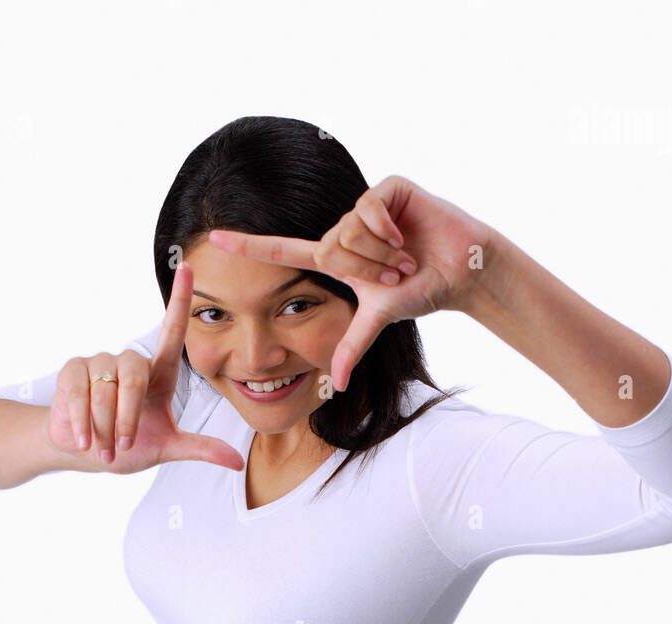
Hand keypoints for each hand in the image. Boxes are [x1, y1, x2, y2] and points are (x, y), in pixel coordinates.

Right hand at [47, 262, 244, 473]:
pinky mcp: (73, 370)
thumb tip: (238, 463)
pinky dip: (81, 420)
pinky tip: (83, 438)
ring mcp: (101, 362)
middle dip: (126, 419)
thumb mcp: (167, 448)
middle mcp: (131, 361)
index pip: (173, 330)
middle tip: (123, 446)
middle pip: (132, 379)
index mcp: (159, 373)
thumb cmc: (129, 445)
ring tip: (104, 445)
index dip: (180, 299)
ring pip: (103, 390)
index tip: (190, 267)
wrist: (86, 452)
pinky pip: (78, 391)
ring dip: (103, 426)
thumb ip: (199, 449)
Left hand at [208, 175, 493, 391]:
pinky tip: (406, 234)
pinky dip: (387, 229)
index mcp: (334, 257)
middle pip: (330, 248)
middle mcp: (344, 229)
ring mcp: (364, 207)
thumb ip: (353, 346)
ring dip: (380, 254)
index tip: (213, 239)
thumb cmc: (420, 291)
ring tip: (405, 257)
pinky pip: (369, 209)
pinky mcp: (387, 189)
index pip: (282, 251)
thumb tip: (339, 386)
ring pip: (349, 231)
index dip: (249, 247)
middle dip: (366, 271)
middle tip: (394, 275)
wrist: (458, 271)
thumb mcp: (379, 319)